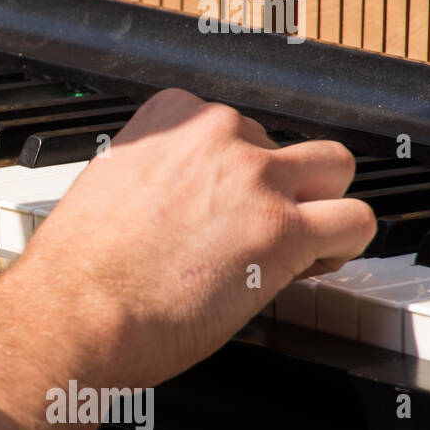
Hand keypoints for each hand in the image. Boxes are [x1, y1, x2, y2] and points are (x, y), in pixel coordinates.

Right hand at [0, 88, 376, 387]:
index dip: (233, 170)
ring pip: (335, 168)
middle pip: (283, 144)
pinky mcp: (283, 229)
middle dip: (276, 187)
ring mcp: (254, 177)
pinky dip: (341, 246)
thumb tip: (182, 199)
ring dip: (320, 204)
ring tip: (294, 244)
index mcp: (168, 118)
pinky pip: (355, 221)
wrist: (74, 310)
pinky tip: (306, 267)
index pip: (232, 123)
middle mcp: (215, 135)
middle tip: (250, 231)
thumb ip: (157, 174)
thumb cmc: (77, 269)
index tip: (219, 204)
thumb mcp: (107, 187)